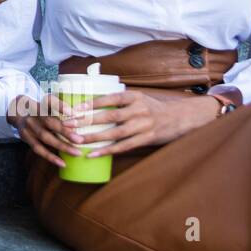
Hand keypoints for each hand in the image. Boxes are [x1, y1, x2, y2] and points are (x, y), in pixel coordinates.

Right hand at [6, 93, 81, 168]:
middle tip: (80, 140)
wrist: (16, 112)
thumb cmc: (40, 108)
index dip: (60, 106)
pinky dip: (51, 157)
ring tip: (77, 153)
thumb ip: (60, 109)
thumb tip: (82, 117)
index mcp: (40, 102)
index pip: (49, 101)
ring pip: (45, 137)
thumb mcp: (46, 104)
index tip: (74, 113)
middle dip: (65, 131)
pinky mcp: (26, 137)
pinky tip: (62, 163)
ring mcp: (28, 126)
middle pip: (48, 122)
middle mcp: (32, 114)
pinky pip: (38, 149)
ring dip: (61, 146)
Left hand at [62, 90, 219, 156]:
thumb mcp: (139, 98)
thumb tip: (93, 99)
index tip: (75, 108)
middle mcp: (139, 110)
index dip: (92, 103)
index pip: (110, 98)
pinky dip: (107, 150)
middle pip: (109, 116)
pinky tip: (93, 154)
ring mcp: (144, 125)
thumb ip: (120, 100)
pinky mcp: (147, 138)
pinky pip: (123, 146)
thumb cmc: (153, 108)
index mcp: (134, 97)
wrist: (180, 118)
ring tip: (76, 141)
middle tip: (69, 125)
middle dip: (87, 121)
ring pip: (115, 133)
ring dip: (94, 138)